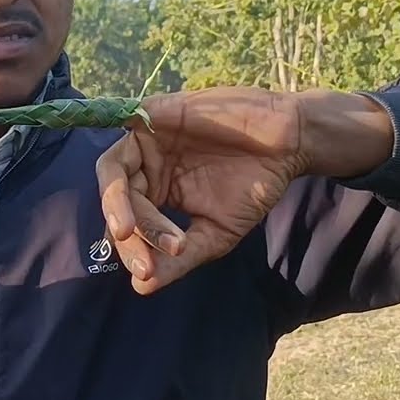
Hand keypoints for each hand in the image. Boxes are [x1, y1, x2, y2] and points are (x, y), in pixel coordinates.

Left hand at [95, 86, 393, 294]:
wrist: (287, 144)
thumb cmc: (253, 187)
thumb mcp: (215, 234)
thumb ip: (179, 258)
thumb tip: (141, 288)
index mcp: (156, 192)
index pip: (130, 224)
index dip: (134, 250)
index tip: (147, 274)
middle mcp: (146, 166)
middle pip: (115, 200)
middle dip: (126, 234)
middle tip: (141, 262)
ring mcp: (148, 138)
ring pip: (112, 169)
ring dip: (115, 202)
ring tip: (126, 230)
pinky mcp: (155, 111)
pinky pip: (126, 129)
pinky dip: (125, 152)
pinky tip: (130, 181)